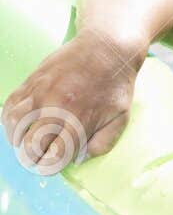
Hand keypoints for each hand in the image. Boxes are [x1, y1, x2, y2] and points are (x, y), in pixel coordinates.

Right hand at [2, 30, 144, 174]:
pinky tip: (17, 125)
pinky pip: (9, 105)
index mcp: (78, 121)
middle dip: (31, 157)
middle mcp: (55, 108)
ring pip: (14, 125)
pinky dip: (8, 119)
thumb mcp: (120, 117)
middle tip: (37, 157)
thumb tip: (78, 159)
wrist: (106, 47)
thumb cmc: (116, 85)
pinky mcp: (31, 81)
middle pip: (30, 145)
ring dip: (17, 139)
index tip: (50, 165)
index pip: (54, 156)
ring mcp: (39, 93)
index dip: (49, 166)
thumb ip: (102, 142)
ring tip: (26, 142)